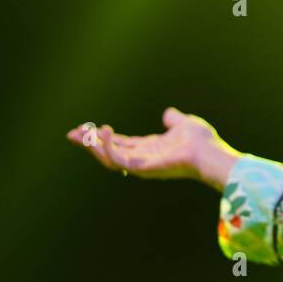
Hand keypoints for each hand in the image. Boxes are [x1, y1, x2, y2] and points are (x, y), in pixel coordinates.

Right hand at [65, 107, 243, 192]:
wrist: (212, 152)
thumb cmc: (202, 141)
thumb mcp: (184, 124)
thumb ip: (173, 120)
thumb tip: (168, 113)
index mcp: (150, 148)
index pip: (119, 144)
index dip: (102, 137)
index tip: (83, 128)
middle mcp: (143, 158)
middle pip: (109, 152)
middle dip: (89, 144)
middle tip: (71, 133)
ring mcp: (142, 164)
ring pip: (109, 159)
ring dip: (93, 146)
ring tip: (83, 131)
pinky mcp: (143, 167)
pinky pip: (118, 160)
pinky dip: (107, 147)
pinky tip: (103, 131)